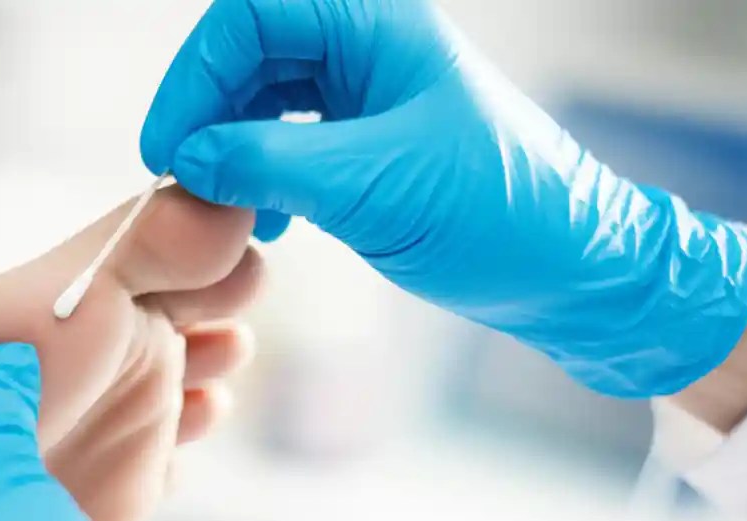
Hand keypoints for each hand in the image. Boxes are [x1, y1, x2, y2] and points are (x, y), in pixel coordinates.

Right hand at [140, 0, 746, 396]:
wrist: (575, 270)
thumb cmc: (502, 214)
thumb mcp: (373, 187)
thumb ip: (270, 163)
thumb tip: (186, 156)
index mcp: (377, 27)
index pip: (250, 15)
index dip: (196, 74)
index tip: (171, 146)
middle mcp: (367, 48)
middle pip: (247, 52)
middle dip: (206, 114)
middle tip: (179, 179)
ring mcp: (367, 94)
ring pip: (262, 99)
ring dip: (229, 149)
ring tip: (219, 206)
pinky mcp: (367, 142)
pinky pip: (287, 140)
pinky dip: (260, 176)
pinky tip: (264, 223)